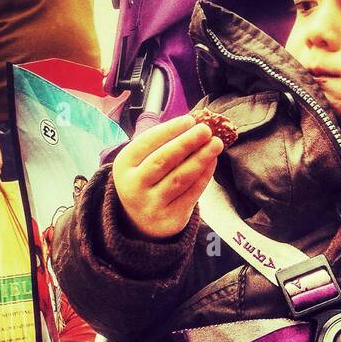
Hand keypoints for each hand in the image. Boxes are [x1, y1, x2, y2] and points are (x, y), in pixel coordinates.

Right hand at [111, 114, 223, 239]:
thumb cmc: (146, 179)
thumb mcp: (141, 161)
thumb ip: (161, 143)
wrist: (139, 221)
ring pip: (180, 178)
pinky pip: (191, 194)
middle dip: (187, 142)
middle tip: (206, 130)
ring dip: (201, 158)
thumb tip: (193, 124)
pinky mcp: (170, 218)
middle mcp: (134, 186)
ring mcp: (151, 204)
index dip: (170, 130)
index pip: (147, 143)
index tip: (190, 120)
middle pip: (163, 160)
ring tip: (216, 143)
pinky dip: (204, 176)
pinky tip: (212, 162)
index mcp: (124, 165)